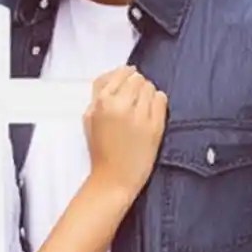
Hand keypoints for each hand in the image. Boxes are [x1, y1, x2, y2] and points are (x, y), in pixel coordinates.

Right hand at [83, 65, 167, 197]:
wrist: (114, 177)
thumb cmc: (101, 148)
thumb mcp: (89, 117)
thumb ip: (99, 93)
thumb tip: (115, 74)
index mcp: (102, 102)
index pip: (120, 73)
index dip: (125, 75)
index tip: (128, 79)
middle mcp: (121, 105)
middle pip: (137, 78)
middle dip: (136, 84)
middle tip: (134, 97)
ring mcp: (140, 115)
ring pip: (150, 87)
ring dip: (148, 93)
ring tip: (142, 106)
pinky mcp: (156, 126)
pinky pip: (162, 99)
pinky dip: (158, 101)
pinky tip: (151, 111)